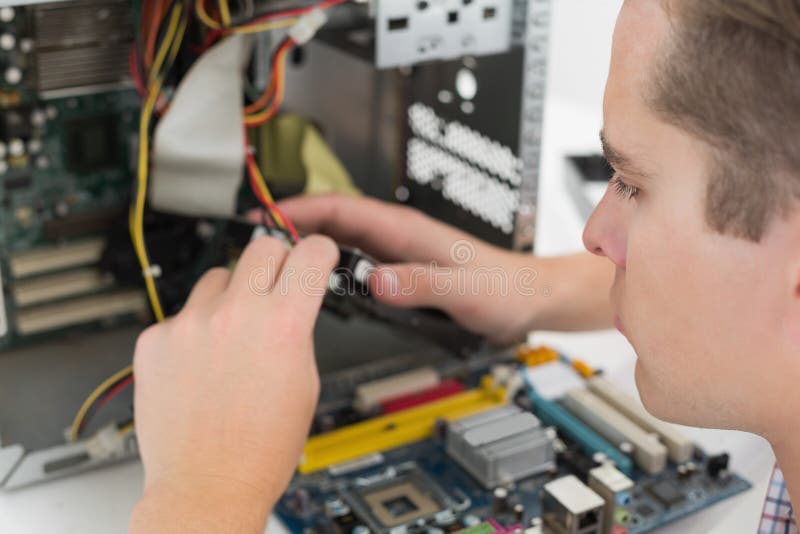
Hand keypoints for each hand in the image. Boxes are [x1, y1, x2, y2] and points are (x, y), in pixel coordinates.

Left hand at [129, 235, 338, 533]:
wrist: (207, 484)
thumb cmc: (260, 448)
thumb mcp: (305, 382)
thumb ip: (297, 330)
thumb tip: (291, 303)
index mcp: (282, 324)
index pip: (311, 253)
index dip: (319, 252)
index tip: (315, 256)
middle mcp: (235, 314)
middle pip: (262, 248)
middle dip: (276, 262)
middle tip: (275, 286)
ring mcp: (190, 324)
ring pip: (217, 276)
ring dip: (230, 295)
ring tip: (232, 335)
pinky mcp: (156, 339)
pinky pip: (182, 313)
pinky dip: (195, 330)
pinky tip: (200, 363)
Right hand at [276, 195, 554, 342]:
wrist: (527, 300)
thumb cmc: (504, 288)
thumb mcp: (464, 291)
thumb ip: (421, 285)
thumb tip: (376, 281)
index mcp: (407, 230)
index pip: (343, 208)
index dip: (301, 208)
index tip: (266, 217)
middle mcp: (398, 237)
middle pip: (333, 221)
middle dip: (292, 226)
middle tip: (255, 243)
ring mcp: (398, 254)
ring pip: (341, 242)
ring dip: (307, 247)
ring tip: (274, 263)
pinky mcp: (402, 272)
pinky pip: (355, 264)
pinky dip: (329, 269)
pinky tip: (316, 284)